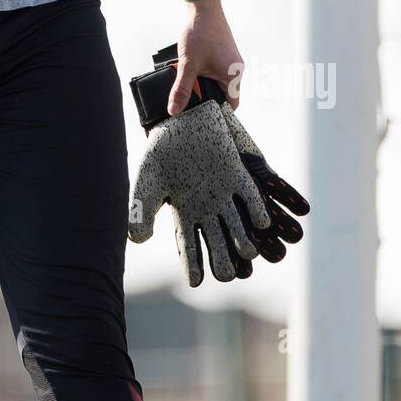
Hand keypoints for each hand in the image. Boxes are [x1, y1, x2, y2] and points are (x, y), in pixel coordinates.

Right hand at [128, 99, 270, 286]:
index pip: (190, 247)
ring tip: (247, 250)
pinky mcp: (238, 174)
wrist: (177, 117)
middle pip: (219, 245)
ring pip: (239, 228)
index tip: (197, 282)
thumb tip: (138, 241)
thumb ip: (140, 211)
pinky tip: (261, 222)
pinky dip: (258, 210)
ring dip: (245, 242)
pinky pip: (252, 197)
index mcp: (185, 213)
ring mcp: (224, 193)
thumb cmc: (159, 151)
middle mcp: (207, 208)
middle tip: (226, 272)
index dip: (194, 267)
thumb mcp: (146, 183)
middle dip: (224, 262)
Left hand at [167, 0, 242, 116]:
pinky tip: (193, 69)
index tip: (201, 115)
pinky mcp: (225, 56)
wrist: (204, 8)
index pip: (231, 106)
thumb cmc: (201, 33)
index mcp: (233, 76)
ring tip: (191, 79)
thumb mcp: (188, 64)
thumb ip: (181, 89)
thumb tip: (174, 109)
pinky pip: (217, 72)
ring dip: (204, 84)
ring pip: (218, 83)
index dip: (217, 113)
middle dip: (207, 97)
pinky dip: (205, 74)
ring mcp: (231, 62)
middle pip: (223, 95)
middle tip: (191, 97)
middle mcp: (236, 70)